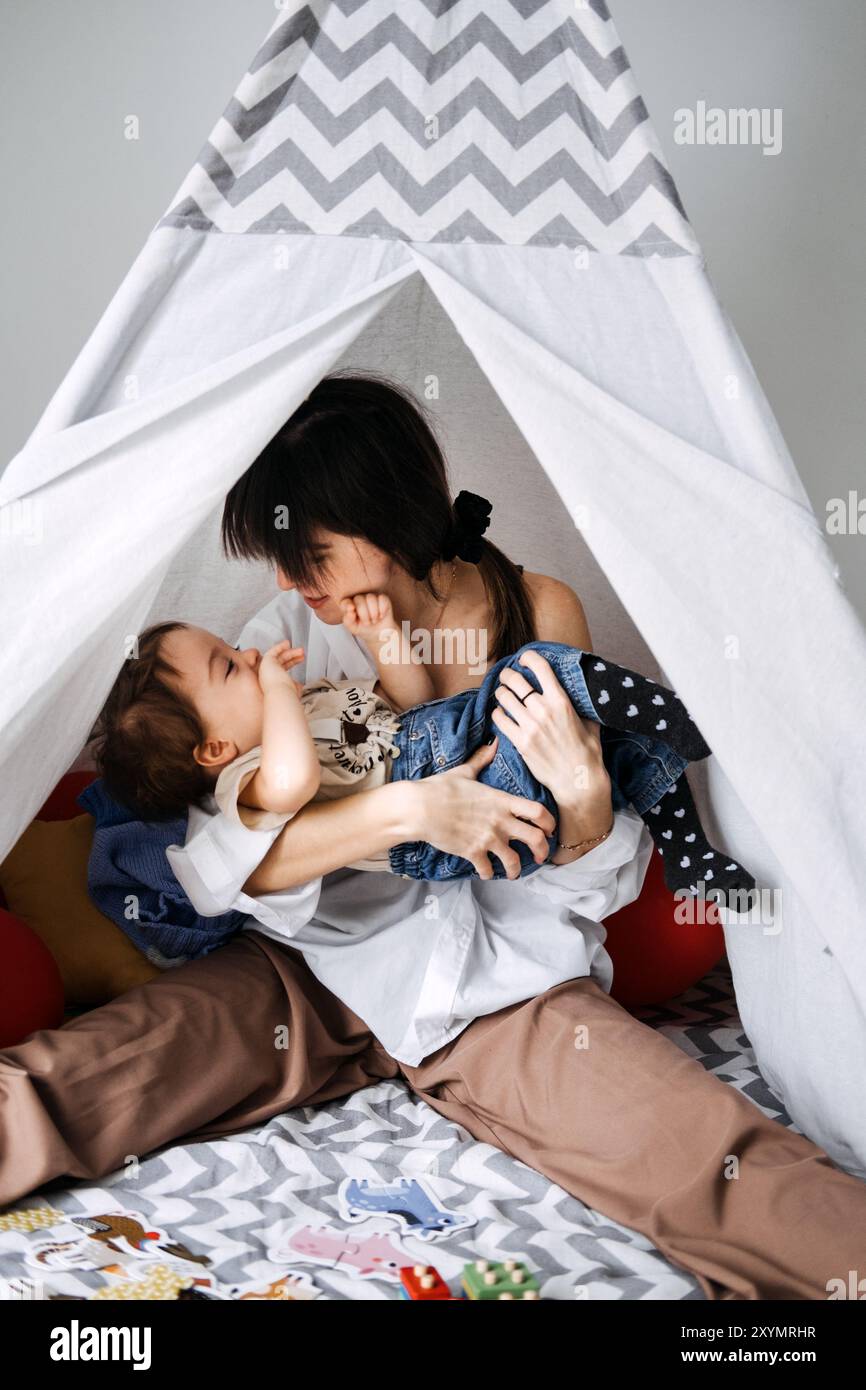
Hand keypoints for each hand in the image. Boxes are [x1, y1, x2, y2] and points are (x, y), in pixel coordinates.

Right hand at [258, 641, 304, 694]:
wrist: (280, 694)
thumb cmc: (285, 695)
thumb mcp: (292, 689)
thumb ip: (295, 685)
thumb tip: (299, 684)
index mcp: (274, 681)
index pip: (282, 669)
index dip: (291, 663)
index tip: (298, 659)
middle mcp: (268, 675)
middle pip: (281, 662)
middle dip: (292, 656)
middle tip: (301, 654)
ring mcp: (266, 668)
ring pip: (278, 656)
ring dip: (290, 652)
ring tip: (300, 650)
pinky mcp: (266, 661)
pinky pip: (273, 651)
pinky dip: (280, 646)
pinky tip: (287, 643)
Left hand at [340, 592, 397, 645]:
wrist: (379, 634)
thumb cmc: (364, 629)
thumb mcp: (354, 628)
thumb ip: (348, 620)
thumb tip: (350, 611)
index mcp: (350, 606)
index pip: (345, 602)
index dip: (348, 604)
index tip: (352, 610)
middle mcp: (360, 600)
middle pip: (359, 599)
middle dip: (364, 614)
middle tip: (367, 623)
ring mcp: (371, 598)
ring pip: (370, 598)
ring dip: (373, 612)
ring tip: (374, 620)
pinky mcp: (383, 599)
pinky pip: (382, 599)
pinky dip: (382, 609)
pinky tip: (381, 616)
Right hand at [410, 738, 554, 879]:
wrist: (419, 808)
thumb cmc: (439, 788)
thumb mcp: (464, 771)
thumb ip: (482, 760)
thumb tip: (493, 743)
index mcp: (502, 800)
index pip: (538, 811)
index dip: (550, 822)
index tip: (549, 829)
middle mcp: (500, 821)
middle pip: (536, 839)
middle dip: (542, 851)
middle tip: (540, 856)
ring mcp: (488, 838)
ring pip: (514, 861)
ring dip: (516, 869)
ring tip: (513, 873)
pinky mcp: (473, 852)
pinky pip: (488, 869)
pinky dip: (488, 874)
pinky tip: (486, 872)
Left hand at [491, 650, 612, 838]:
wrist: (578, 781)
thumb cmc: (587, 752)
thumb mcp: (590, 722)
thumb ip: (581, 704)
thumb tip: (582, 690)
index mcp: (561, 701)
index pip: (540, 667)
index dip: (528, 657)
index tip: (524, 659)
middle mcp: (543, 710)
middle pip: (515, 681)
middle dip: (508, 675)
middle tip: (507, 676)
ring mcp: (529, 726)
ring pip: (504, 698)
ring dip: (501, 693)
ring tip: (503, 694)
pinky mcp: (520, 742)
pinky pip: (499, 719)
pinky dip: (498, 713)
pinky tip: (502, 714)